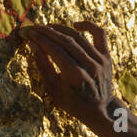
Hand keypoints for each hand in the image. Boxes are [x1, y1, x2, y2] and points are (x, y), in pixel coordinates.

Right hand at [20, 21, 123, 136]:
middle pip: (66, 40)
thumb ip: (43, 66)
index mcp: (75, 75)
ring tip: (48, 27)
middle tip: (34, 27)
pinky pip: (100, 34)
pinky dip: (88, 26)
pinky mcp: (107, 57)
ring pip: (79, 36)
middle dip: (47, 32)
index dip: (40, 39)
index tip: (29, 33)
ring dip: (61, 29)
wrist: (100, 110)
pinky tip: (75, 25)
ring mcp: (100, 60)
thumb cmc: (73, 102)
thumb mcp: (53, 89)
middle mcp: (89, 65)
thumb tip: (33, 44)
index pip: (54, 49)